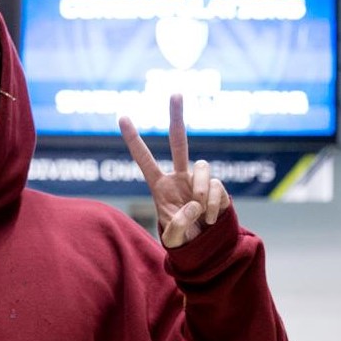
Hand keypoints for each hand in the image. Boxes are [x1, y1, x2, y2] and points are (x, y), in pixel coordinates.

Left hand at [119, 94, 231, 247]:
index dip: (134, 139)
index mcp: (160, 186)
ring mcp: (200, 180)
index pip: (145, 160)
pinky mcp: (218, 187)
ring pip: (203, 167)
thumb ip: (178, 224)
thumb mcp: (173, 238)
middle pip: (180, 142)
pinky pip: (218, 187)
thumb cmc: (183, 242)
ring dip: (202, 190)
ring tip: (200, 214)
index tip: (122, 116)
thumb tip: (193, 205)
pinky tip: (210, 219)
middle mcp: (180, 178)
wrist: (206, 249)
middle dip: (177, 117)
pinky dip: (215, 204)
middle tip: (175, 92)